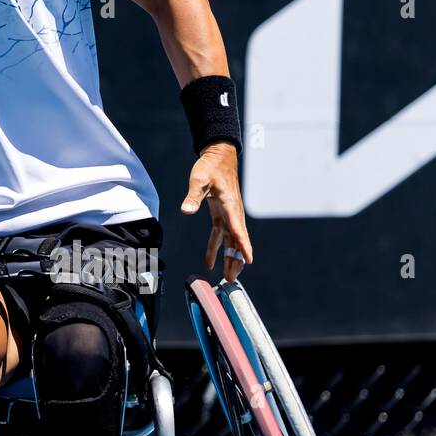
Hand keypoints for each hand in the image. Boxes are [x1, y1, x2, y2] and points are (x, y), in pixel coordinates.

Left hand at [180, 142, 252, 282]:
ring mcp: (228, 214)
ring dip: (228, 257)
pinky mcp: (222, 213)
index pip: (238, 230)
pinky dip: (217, 247)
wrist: (218, 156)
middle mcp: (233, 213)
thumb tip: (186, 211)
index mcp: (230, 206)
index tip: (248, 261)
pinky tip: (210, 261)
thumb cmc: (210, 167)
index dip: (243, 247)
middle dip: (235, 260)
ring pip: (231, 241)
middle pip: (236, 241)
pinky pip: (221, 234)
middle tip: (232, 279)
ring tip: (227, 276)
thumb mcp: (199, 180)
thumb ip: (193, 197)